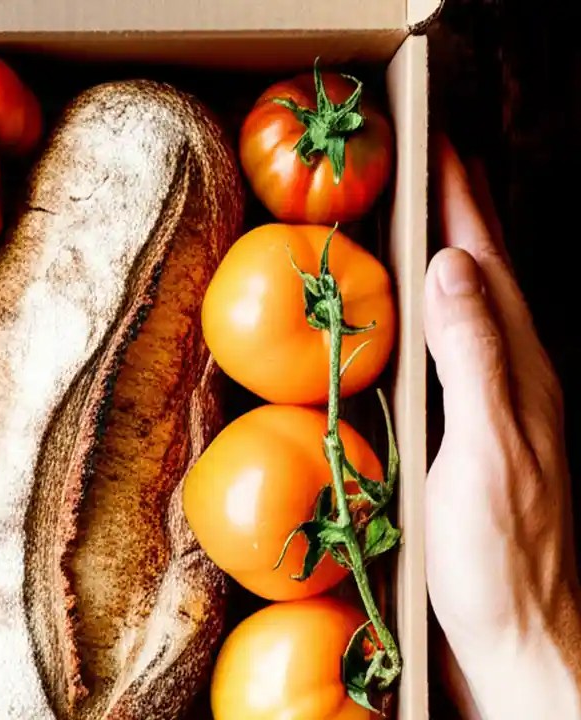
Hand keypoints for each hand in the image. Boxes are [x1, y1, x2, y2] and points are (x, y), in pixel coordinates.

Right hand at [426, 136, 580, 718]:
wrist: (523, 643)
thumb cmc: (502, 559)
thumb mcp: (486, 453)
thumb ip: (474, 358)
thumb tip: (449, 265)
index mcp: (521, 373)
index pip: (487, 265)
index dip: (463, 201)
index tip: (435, 142)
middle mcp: (516, 383)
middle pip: (486, 278)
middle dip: (458, 213)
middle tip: (422, 163)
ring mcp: (498, 414)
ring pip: (472, 315)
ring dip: (445, 260)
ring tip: (413, 223)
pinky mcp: (473, 444)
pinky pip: (453, 357)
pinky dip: (429, 320)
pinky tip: (409, 329)